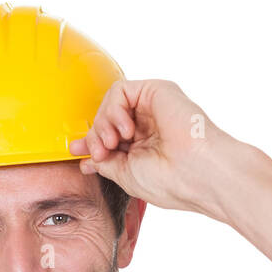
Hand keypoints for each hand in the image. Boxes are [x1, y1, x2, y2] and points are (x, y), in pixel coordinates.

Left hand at [68, 79, 232, 214]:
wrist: (197, 173)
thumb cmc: (170, 181)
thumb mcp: (126, 175)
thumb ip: (105, 163)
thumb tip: (86, 159)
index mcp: (145, 145)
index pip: (109, 135)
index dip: (90, 140)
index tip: (75, 149)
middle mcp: (149, 124)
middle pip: (107, 117)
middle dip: (96, 135)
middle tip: (101, 153)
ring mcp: (153, 107)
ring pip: (111, 102)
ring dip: (103, 123)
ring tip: (114, 143)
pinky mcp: (157, 91)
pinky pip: (120, 91)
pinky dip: (114, 109)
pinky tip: (124, 130)